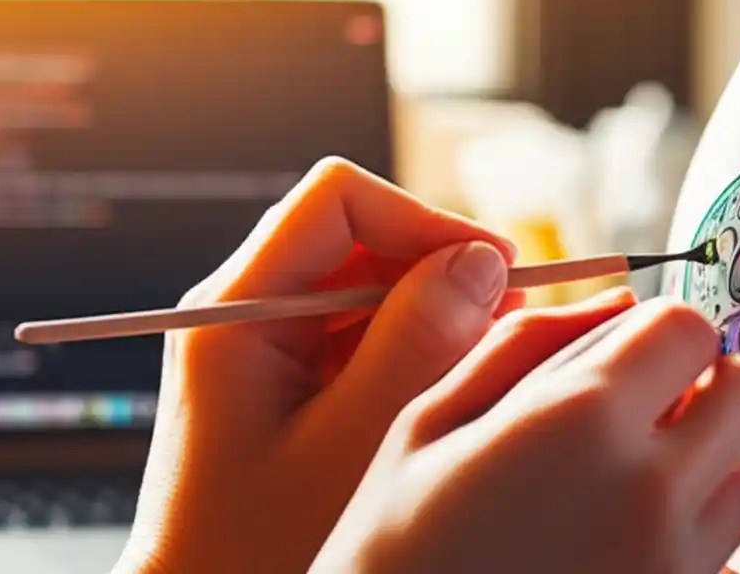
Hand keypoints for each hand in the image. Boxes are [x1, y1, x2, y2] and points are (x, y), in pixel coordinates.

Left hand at [115, 158, 523, 573]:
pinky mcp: (283, 375)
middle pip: (356, 237)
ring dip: (430, 307)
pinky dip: (410, 344)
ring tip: (483, 353)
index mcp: (235, 311)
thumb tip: (478, 260)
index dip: (423, 220)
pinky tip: (446, 379)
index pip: (338, 201)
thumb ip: (417, 341)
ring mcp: (262, 342)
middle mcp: (242, 310)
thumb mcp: (351, 442)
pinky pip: (356, 330)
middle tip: (504, 316)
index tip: (492, 266)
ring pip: (364, 282)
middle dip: (435, 265)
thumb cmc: (256, 549)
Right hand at [313, 295, 739, 573]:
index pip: (690, 328)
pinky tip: (611, 553)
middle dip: (709, 388)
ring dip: (703, 471)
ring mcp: (677, 566)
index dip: (659, 333)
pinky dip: (688, 542)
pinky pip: (722, 559)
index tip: (624, 358)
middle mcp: (653, 492)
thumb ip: (526, 343)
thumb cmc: (390, 551)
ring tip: (618, 498)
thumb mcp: (425, 425)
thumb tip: (619, 300)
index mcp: (582, 419)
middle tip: (643, 415)